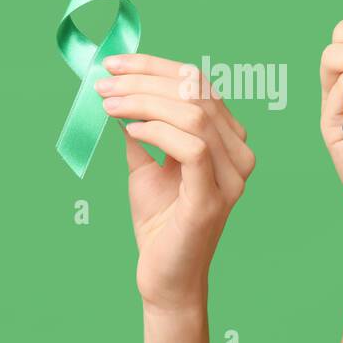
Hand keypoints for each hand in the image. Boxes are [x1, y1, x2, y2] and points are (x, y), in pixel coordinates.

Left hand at [96, 54, 254, 312]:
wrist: (164, 277)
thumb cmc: (160, 222)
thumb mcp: (146, 165)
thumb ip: (141, 128)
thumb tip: (118, 89)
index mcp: (229, 140)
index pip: (198, 83)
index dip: (154, 66)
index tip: (113, 65)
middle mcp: (239, 155)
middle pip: (196, 91)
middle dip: (144, 79)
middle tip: (104, 83)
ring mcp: (231, 178)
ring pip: (194, 114)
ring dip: (144, 101)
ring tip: (108, 104)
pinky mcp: (212, 199)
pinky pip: (192, 147)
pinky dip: (157, 130)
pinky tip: (130, 130)